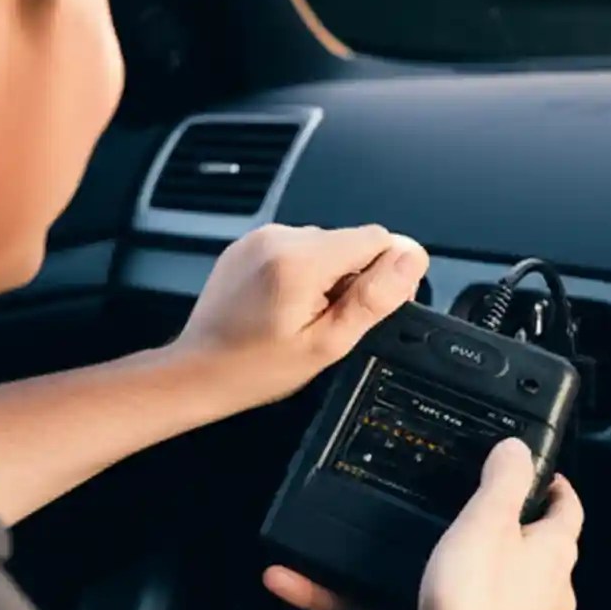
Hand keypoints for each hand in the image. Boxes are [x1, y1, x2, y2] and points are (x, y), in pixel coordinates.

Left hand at [175, 224, 427, 406]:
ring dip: (325, 277)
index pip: (377, 238)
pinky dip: (301, 273)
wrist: (197, 372)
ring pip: (325, 246)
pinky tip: (281, 305)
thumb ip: (374, 297)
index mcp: (301, 260)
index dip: (384, 273)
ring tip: (298, 316)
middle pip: (350, 242)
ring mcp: (261, 237)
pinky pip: (297, 249)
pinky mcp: (250, 244)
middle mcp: (279, 237)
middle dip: (350, 279)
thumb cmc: (256, 368)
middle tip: (324, 322)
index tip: (364, 308)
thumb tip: (413, 257)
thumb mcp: (327, 343)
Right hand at [415, 438, 582, 609]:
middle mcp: (555, 588)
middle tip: (498, 508)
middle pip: (550, 545)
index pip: (569, 507)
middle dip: (526, 524)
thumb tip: (518, 448)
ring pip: (527, 580)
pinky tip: (460, 596)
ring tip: (473, 549)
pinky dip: (487, 595)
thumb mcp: (485, 522)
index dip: (556, 485)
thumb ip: (503, 480)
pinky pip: (503, 609)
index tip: (543, 473)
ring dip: (506, 561)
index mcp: (555, 551)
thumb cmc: (477, 607)